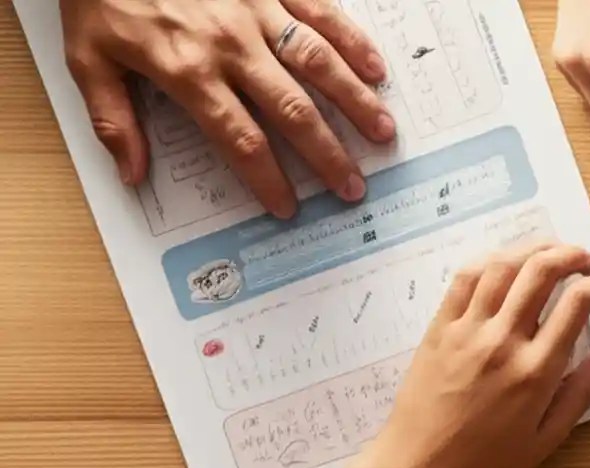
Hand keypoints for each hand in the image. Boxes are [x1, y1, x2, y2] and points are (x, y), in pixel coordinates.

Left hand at [60, 0, 397, 218]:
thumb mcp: (86, 56)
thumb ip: (112, 120)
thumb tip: (132, 174)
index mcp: (188, 72)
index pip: (240, 140)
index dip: (268, 179)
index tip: (288, 206)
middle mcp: (231, 46)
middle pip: (292, 111)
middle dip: (328, 155)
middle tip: (353, 186)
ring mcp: (256, 10)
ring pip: (317, 64)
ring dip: (354, 102)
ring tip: (383, 133)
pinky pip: (320, 13)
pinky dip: (352, 41)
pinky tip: (375, 69)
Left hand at [349, 242, 589, 467]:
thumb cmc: (485, 463)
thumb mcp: (545, 440)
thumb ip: (580, 394)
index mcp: (535, 372)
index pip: (575, 305)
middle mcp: (502, 341)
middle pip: (541, 271)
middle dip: (571, 255)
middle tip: (584, 261)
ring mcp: (467, 330)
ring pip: (503, 266)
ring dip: (533, 248)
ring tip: (550, 251)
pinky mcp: (439, 328)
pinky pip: (465, 279)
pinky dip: (491, 261)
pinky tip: (506, 263)